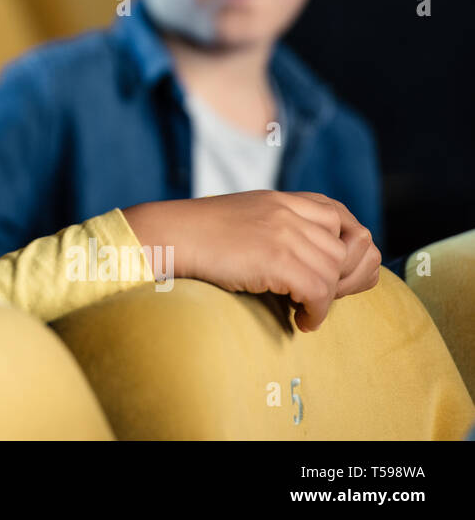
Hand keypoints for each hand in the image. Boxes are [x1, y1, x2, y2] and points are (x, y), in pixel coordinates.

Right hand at [121, 190, 380, 331]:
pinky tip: (301, 320)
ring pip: (334, 272)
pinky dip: (316, 312)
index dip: (349, 244)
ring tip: (307, 311)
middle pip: (346, 247)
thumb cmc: (199, 234)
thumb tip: (303, 255)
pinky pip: (318, 291)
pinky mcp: (276, 258)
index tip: (338, 270)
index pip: (340, 214)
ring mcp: (284, 232)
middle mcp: (289, 211)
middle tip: (323, 298)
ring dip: (327, 299)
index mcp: (282, 199)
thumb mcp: (245, 216)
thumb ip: (276, 224)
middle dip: (344, 278)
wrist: (170, 236)